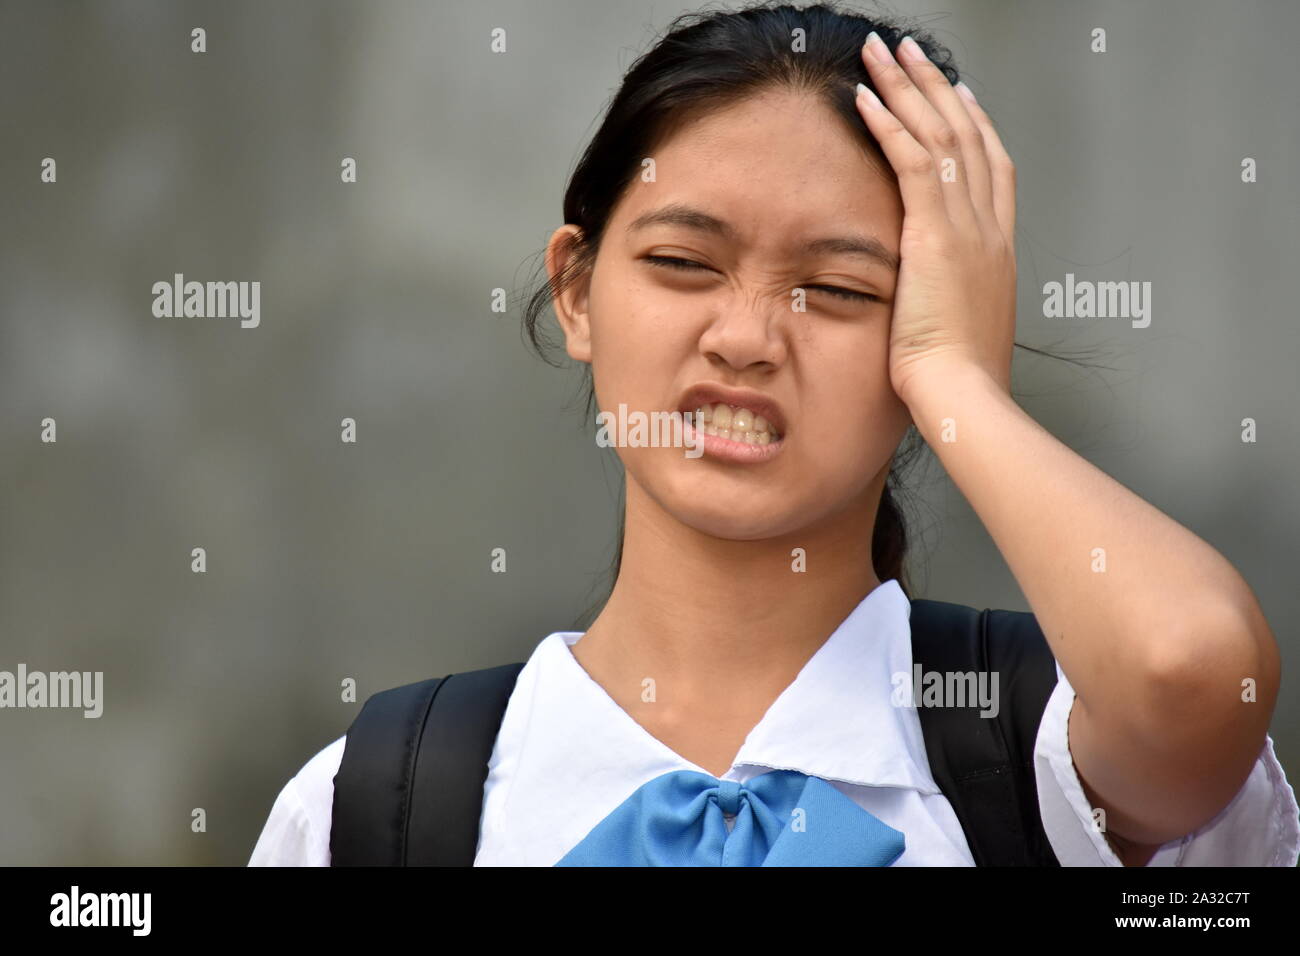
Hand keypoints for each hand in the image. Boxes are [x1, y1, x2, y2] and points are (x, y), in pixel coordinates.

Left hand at [854, 32, 1017, 405]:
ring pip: (940, 135)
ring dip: (908, 87)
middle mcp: (990, 228)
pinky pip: (912, 162)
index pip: (993, 168)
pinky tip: (867, 98)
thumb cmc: (956, 382)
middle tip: (910, 52)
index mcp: (998, 250)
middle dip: (937, 87)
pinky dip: (890, 125)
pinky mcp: (936, 234)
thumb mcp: (961, 330)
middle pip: (969, 135)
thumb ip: (950, 302)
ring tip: (881, 53)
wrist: (964, 396)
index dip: (975, 125)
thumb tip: (933, 303)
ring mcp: (969, 227)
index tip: (957, 95)